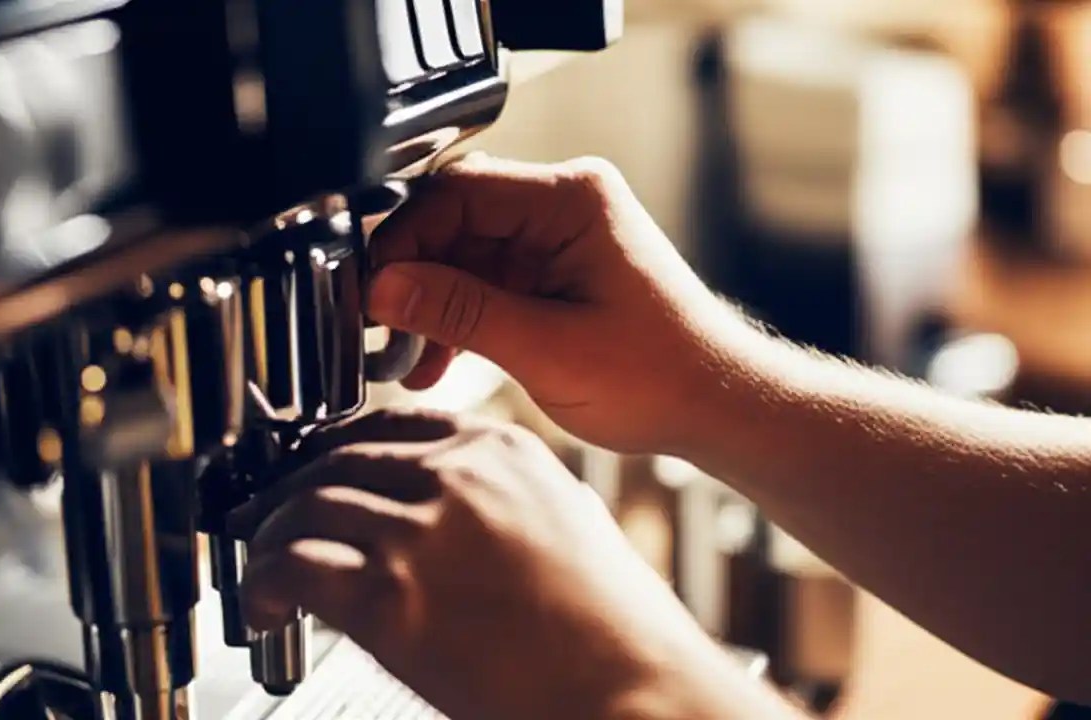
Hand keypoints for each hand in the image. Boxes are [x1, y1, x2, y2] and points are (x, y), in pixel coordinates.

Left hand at [231, 411, 795, 719]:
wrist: (638, 691)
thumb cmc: (615, 626)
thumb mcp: (566, 522)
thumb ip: (499, 498)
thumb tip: (444, 511)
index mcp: (500, 450)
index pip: (386, 423)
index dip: (334, 449)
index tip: (314, 471)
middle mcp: (456, 477)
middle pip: (336, 458)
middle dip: (292, 490)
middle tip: (269, 518)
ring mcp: (421, 532)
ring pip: (304, 505)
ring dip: (269, 537)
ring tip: (262, 568)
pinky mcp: (391, 597)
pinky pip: (292, 564)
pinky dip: (263, 582)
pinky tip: (266, 606)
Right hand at [367, 155, 754, 454]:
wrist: (717, 406)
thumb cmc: (661, 375)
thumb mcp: (547, 349)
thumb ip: (459, 313)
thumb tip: (385, 289)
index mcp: (571, 198)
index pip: (456, 191)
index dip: (403, 241)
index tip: (373, 291)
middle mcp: (564, 204)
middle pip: (454, 221)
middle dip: (414, 279)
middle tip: (382, 331)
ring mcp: (559, 237)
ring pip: (463, 255)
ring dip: (432, 307)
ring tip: (410, 360)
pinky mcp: (554, 271)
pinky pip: (485, 281)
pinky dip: (458, 318)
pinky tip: (438, 361)